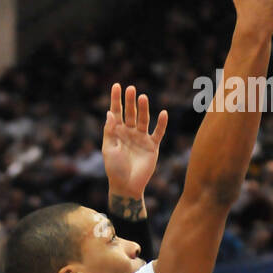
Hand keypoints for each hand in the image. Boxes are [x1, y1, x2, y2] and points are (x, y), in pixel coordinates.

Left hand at [103, 83, 167, 202]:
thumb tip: (109, 113)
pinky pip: (158, 133)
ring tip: (142, 97)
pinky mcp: (152, 146)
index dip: (116, 99)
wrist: (127, 186)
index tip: (116, 86)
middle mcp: (129, 133)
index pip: (116, 112)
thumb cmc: (114, 169)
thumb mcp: (109, 149)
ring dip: (143, 109)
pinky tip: (163, 113)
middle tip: (131, 89)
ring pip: (143, 120)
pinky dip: (161, 123)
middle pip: (130, 113)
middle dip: (130, 101)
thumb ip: (110, 131)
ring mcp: (141, 139)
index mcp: (117, 133)